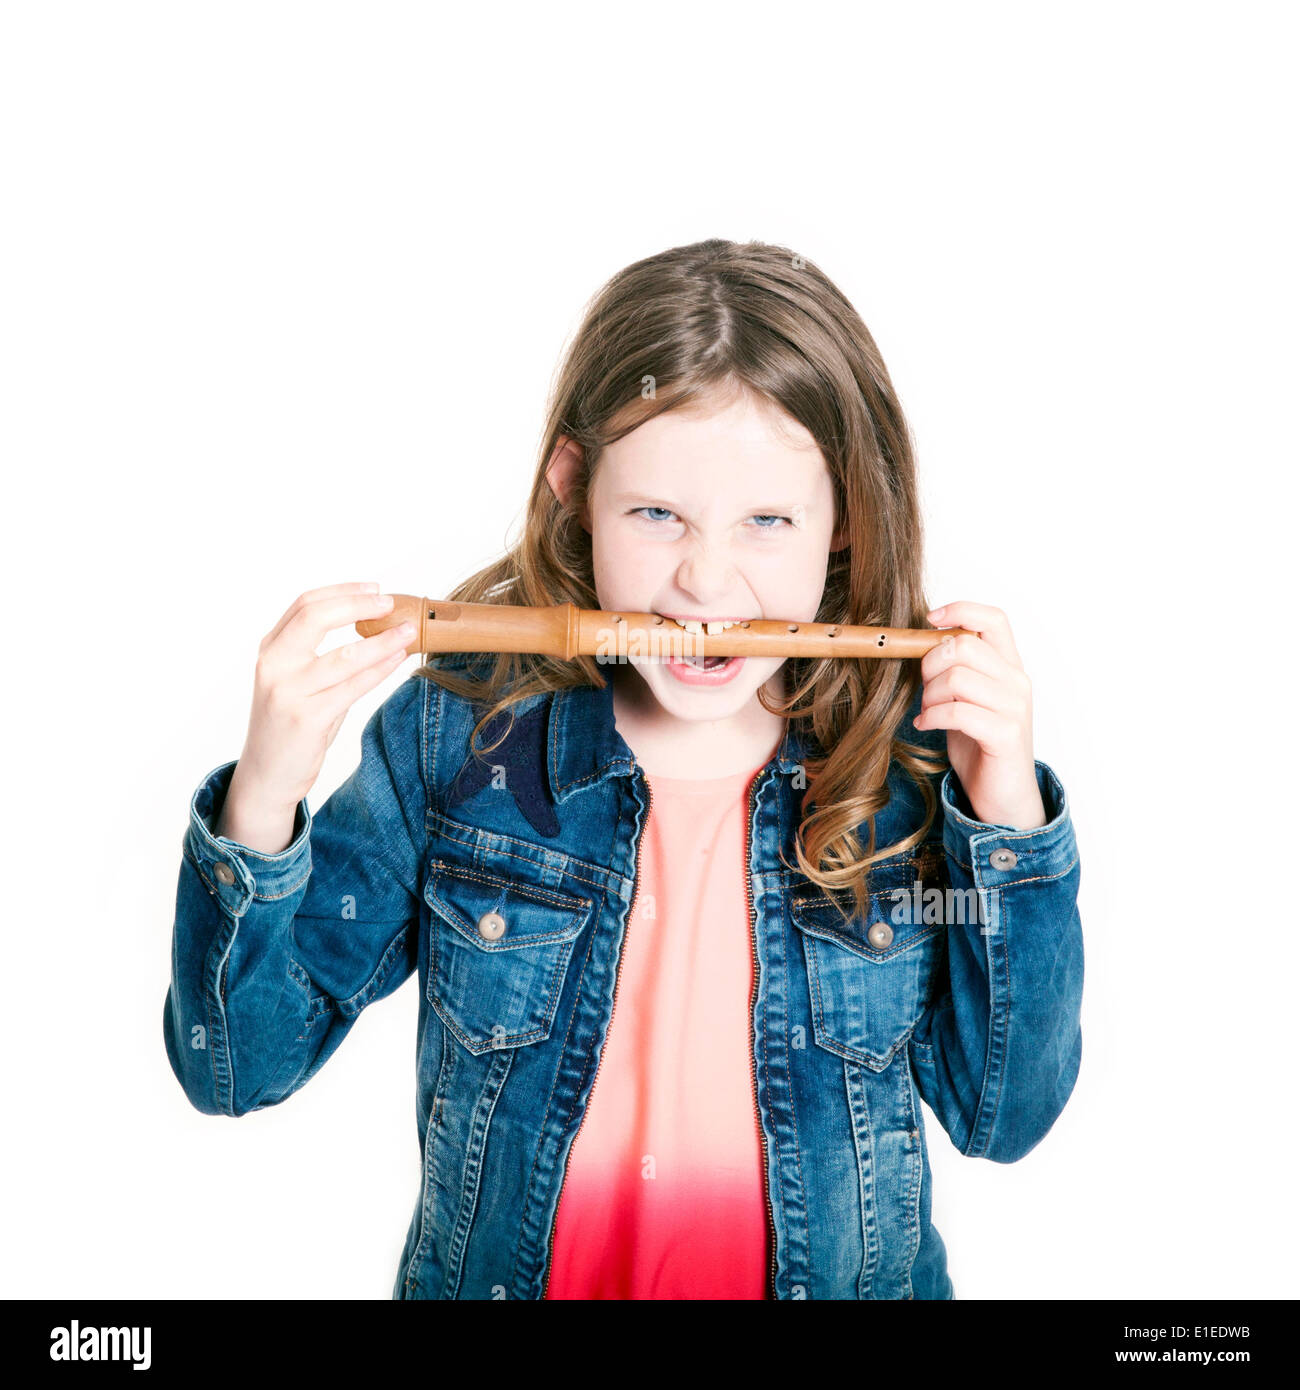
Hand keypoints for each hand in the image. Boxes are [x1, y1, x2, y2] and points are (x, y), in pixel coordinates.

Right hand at [234, 581, 414, 808]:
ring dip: (382, 641)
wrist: (266, 775)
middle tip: (390, 604)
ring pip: (343, 656)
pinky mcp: (306, 718)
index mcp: (270, 650)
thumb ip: (318, 654)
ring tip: (408, 632)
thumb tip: (372, 626)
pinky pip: (353, 687)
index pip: (305, 605)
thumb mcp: (294, 681)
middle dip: (358, 605)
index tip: (374, 588)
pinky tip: (397, 660)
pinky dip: (380, 670)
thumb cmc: (289, 725)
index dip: (343, 592)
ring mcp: (288, 692)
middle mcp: (273, 666)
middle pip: (316, 618)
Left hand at [912, 601, 1045, 829]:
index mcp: (1009, 666)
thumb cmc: (980, 746)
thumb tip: (922, 642)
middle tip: (923, 689)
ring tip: (927, 711)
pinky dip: (933, 717)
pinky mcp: (1005, 733)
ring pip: (956, 676)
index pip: (994, 618)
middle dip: (929, 664)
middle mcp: (1017, 681)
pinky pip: (957, 711)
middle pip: (963, 645)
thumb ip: (956, 670)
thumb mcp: (966, 700)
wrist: (1003, 797)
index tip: (929, 619)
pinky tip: (927, 726)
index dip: (960, 610)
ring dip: (929, 695)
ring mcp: (1014, 707)